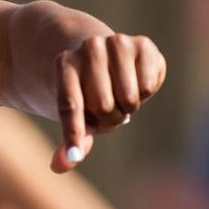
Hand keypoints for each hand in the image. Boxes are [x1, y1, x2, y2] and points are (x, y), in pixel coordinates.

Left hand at [53, 33, 164, 172]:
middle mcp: (88, 47)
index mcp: (63, 64)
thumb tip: (59, 166)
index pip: (69, 104)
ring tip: (120, 95)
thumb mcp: (79, 113)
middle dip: (108, 117)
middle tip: (107, 108)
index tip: (74, 155)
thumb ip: (73, 138)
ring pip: (128, 98)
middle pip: (103, 106)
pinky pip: (148, 87)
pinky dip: (146, 93)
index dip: (73, 132)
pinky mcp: (143, 44)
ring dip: (128, 106)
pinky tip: (136, 80)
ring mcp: (115, 42)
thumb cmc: (89, 91)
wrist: (107, 56)